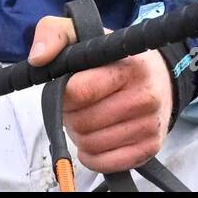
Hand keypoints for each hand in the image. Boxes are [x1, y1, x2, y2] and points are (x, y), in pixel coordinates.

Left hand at [28, 15, 173, 173]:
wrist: (159, 76)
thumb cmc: (113, 57)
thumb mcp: (82, 34)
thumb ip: (53, 35)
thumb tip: (37, 59)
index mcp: (128, 66)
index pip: (79, 92)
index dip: (63, 93)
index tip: (67, 87)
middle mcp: (144, 96)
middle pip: (82, 122)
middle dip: (71, 115)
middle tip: (77, 104)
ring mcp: (149, 125)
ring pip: (91, 145)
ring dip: (80, 135)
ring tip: (88, 117)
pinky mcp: (150, 148)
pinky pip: (105, 164)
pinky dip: (92, 155)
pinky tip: (95, 137)